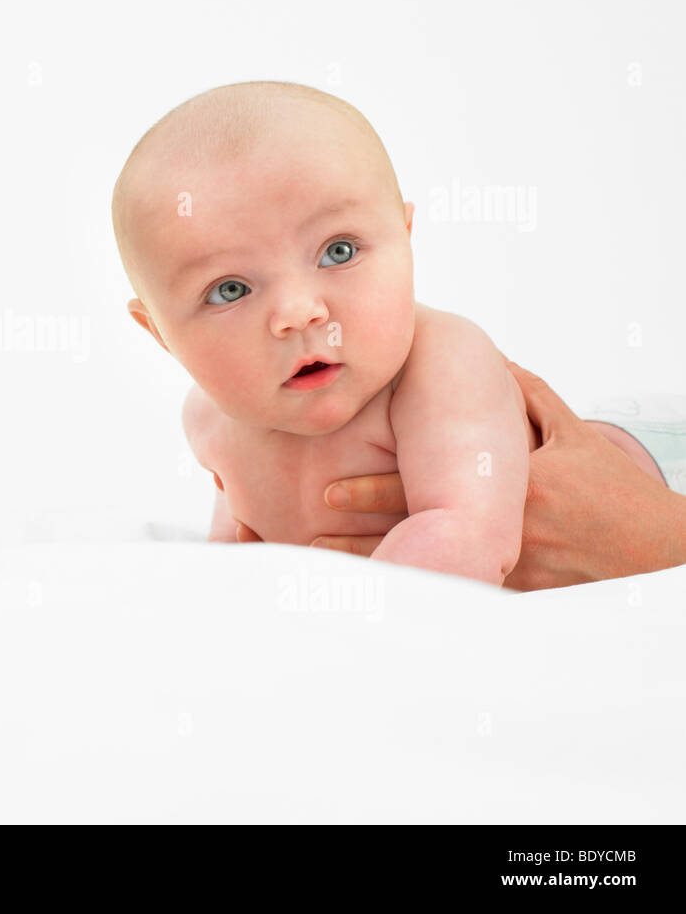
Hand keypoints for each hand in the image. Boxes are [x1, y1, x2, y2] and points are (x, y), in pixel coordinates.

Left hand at [314, 360, 685, 587]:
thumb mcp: (570, 433)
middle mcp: (507, 525)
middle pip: (418, 533)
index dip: (374, 492)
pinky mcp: (521, 594)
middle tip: (312, 539)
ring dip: (385, 572)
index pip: (427, 487)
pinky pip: (460, 596)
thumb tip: (489, 358)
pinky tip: (384, 604)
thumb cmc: (612, 488)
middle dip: (363, 538)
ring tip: (333, 575)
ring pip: (432, 570)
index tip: (331, 492)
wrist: (655, 548)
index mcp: (511, 481)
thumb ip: (527, 396)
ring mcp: (513, 566)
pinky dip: (422, 595)